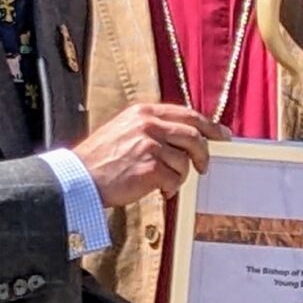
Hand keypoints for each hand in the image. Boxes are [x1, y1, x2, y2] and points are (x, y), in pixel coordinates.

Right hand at [74, 104, 225, 209]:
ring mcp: (149, 145)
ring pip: (185, 161)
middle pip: (194, 135)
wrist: (80, 178)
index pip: (187, 114)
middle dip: (203, 153)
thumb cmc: (102, 159)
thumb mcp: (125, 130)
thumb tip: (186, 138)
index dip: (209, 125)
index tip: (223, 134)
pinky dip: (171, 188)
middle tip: (203, 167)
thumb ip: (153, 129)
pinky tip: (159, 190)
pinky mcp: (150, 167)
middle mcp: (148, 124)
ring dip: (180, 176)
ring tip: (164, 182)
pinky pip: (175, 179)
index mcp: (143, 112)